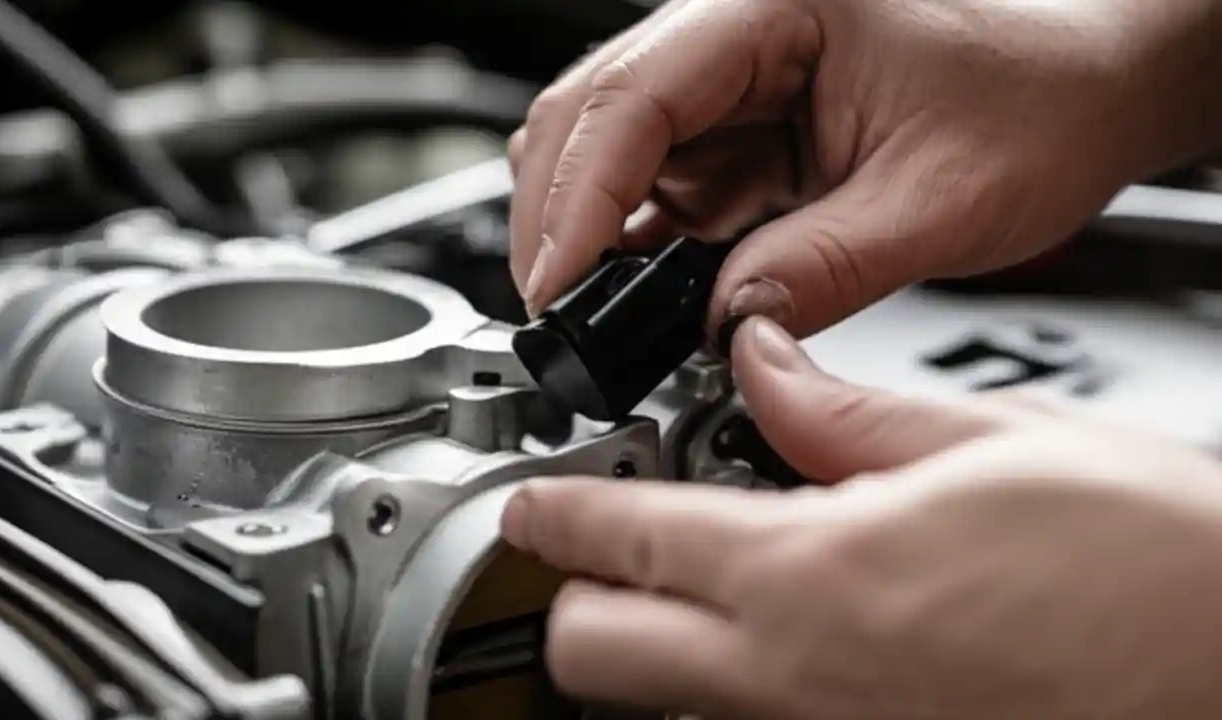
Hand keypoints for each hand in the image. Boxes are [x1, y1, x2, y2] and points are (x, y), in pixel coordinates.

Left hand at [500, 317, 1221, 718]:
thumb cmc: (1157, 570)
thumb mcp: (992, 443)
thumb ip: (844, 411)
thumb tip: (765, 363)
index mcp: (816, 575)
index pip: (619, 543)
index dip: (551, 514)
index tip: (528, 505)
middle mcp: (801, 684)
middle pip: (593, 657)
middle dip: (574, 597)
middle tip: (606, 544)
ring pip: (664, 707)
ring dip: (653, 646)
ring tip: (708, 579)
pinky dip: (737, 688)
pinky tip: (799, 634)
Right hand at [507, 0, 1221, 335]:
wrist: (1087, 86)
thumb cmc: (1041, 97)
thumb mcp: (938, 200)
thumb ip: (824, 268)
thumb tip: (729, 326)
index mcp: (775, 5)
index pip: (635, 96)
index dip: (579, 197)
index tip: (557, 281)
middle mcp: (735, 33)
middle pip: (589, 115)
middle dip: (557, 216)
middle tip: (558, 313)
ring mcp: (729, 85)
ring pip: (607, 152)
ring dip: (589, 233)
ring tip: (596, 314)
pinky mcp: (738, 134)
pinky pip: (658, 189)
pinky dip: (636, 246)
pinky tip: (642, 294)